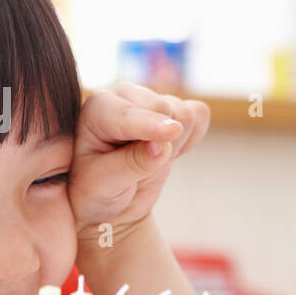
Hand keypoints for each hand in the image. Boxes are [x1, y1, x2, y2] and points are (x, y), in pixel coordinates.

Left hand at [68, 84, 210, 244]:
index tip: (171, 132)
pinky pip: (199, 115)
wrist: (111, 197)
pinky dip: (191, 138)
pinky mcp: (174, 107)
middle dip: (163, 144)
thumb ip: (132, 165)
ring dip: (175, 145)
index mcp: (97, 109)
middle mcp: (124, 96)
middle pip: (164, 108)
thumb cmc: (96, 191)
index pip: (128, 113)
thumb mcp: (104, 186)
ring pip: (185, 113)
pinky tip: (167, 153)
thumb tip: (163, 145)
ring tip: (149, 162)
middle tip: (140, 171)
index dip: (150, 124)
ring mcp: (151, 99)